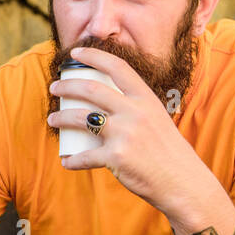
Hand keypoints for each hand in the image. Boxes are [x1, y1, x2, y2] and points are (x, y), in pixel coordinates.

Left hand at [45, 45, 214, 213]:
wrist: (182, 182)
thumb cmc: (168, 152)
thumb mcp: (157, 119)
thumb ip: (136, 108)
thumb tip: (107, 103)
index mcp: (146, 99)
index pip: (117, 67)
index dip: (93, 56)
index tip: (75, 52)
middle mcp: (135, 112)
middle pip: (91, 89)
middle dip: (66, 86)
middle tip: (54, 88)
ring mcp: (125, 134)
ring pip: (80, 118)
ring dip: (60, 118)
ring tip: (52, 119)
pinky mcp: (116, 157)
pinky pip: (84, 156)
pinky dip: (72, 160)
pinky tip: (66, 160)